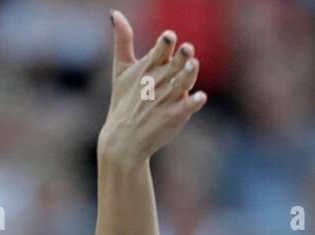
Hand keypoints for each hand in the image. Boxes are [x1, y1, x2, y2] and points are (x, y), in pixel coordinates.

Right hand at [98, 11, 206, 165]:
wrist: (124, 140)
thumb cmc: (124, 101)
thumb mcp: (120, 70)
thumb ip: (122, 40)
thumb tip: (114, 13)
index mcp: (148, 68)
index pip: (160, 50)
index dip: (165, 43)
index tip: (168, 37)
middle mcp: (159, 82)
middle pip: (174, 65)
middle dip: (181, 57)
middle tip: (187, 50)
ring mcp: (168, 99)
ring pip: (183, 83)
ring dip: (188, 74)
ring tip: (193, 65)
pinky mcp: (176, 116)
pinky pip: (188, 107)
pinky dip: (194, 103)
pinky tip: (200, 97)